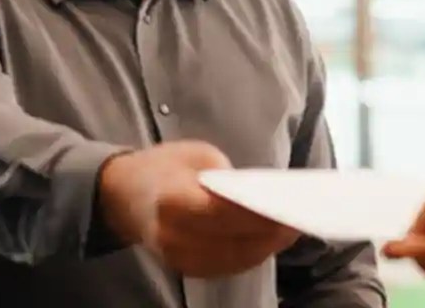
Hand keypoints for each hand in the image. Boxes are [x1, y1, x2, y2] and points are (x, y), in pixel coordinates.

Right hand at [99, 141, 300, 276]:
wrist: (122, 194)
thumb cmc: (164, 167)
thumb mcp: (197, 155)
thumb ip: (228, 177)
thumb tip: (265, 198)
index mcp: (172, 200)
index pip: (223, 214)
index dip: (258, 216)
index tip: (291, 209)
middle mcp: (173, 236)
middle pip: (233, 243)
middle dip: (270, 234)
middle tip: (302, 219)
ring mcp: (177, 257)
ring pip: (233, 260)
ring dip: (265, 247)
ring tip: (292, 230)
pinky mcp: (184, 268)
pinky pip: (225, 266)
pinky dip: (250, 254)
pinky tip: (270, 241)